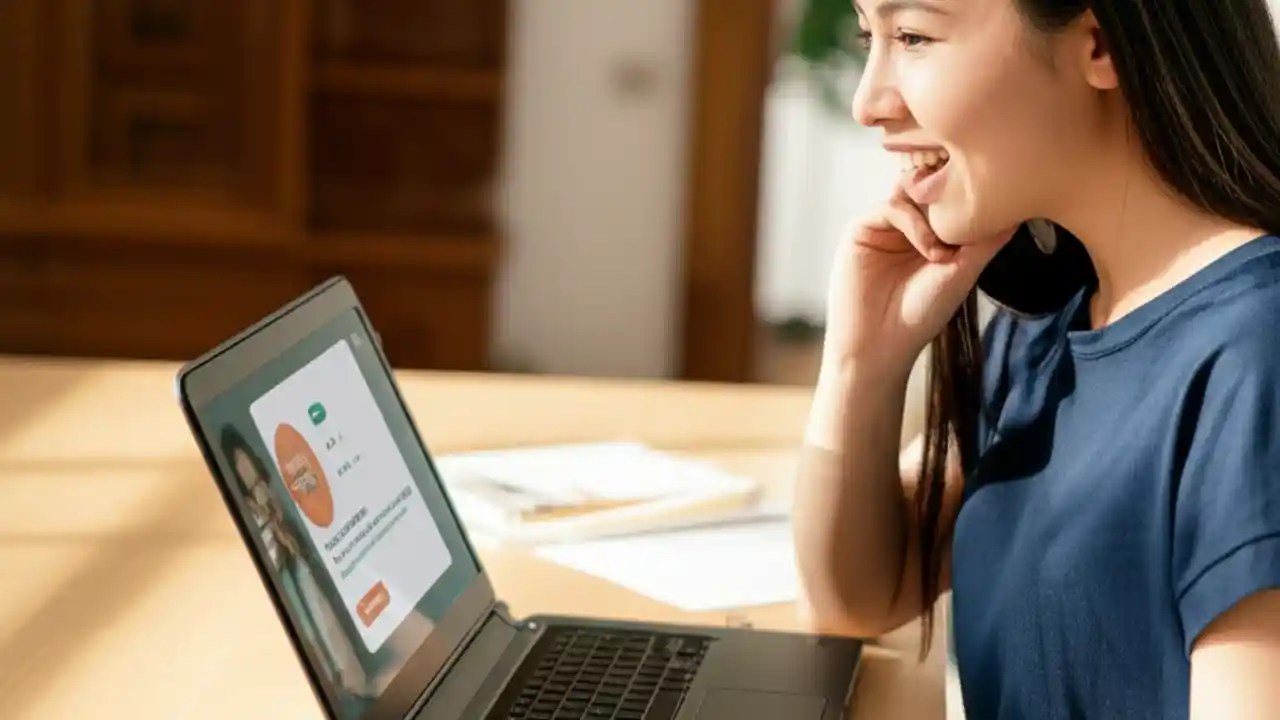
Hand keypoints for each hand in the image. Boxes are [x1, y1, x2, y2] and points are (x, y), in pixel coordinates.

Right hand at [822, 185, 1013, 373]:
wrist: (880, 343)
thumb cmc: (922, 314)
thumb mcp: (964, 272)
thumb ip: (987, 240)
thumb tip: (1020, 211)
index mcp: (931, 232)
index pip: (950, 196)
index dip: (969, 191)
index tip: (994, 194)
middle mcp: (907, 224)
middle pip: (929, 186)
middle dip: (950, 192)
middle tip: (971, 203)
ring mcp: (884, 225)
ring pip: (911, 192)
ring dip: (935, 213)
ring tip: (947, 250)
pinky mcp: (862, 230)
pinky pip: (891, 208)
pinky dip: (914, 224)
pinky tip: (931, 252)